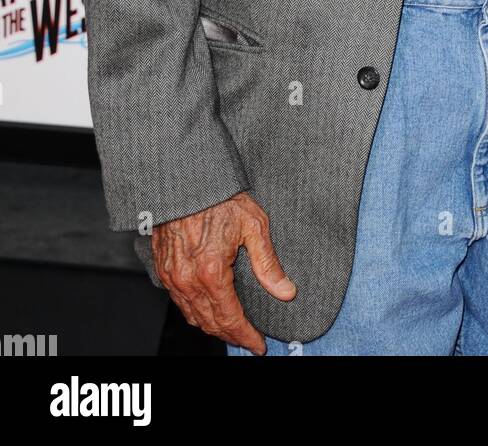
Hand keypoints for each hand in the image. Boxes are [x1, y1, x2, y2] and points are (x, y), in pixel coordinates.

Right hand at [151, 191, 296, 353]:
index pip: (230, 318)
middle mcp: (188, 279)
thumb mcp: (253, 225)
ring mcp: (172, 276)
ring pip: (192, 316)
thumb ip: (268, 263)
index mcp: (212, 272)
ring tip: (231, 330)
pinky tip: (207, 310)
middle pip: (210, 323)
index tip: (258, 345)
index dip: (245, 336)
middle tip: (248, 341)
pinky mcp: (163, 269)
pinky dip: (194, 312)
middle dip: (231, 336)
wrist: (187, 181)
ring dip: (212, 327)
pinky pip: (179, 302)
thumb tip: (286, 291)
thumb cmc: (220, 197)